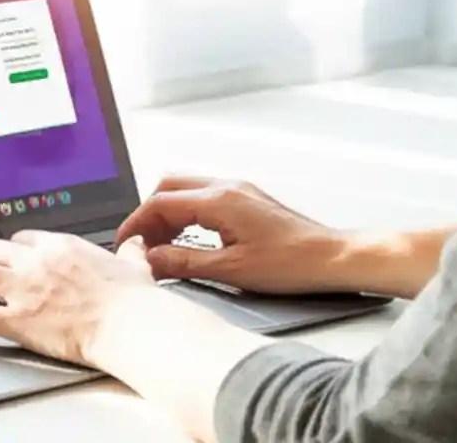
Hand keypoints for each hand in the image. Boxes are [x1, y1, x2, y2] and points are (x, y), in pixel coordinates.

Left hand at [0, 231, 155, 366]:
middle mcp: (37, 262)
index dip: (13, 249)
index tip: (13, 259)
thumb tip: (136, 244)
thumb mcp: (134, 266)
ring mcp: (23, 290)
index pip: (23, 238)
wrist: (129, 324)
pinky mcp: (16, 320)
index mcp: (62, 246)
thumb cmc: (133, 300)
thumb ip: (130, 252)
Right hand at [115, 176, 349, 294]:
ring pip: (187, 191)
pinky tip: (189, 242)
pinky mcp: (247, 200)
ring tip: (164, 249)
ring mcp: (239, 190)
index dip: (136, 224)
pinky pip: (205, 199)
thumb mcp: (231, 270)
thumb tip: (151, 259)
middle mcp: (227, 187)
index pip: (161, 202)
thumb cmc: (290, 264)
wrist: (331, 257)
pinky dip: (188, 216)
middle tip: (143, 247)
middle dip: (149, 214)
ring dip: (169, 215)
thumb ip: (185, 262)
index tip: (125, 245)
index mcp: (219, 200)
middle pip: (169, 186)